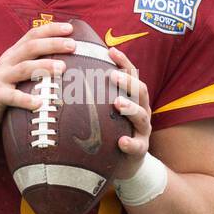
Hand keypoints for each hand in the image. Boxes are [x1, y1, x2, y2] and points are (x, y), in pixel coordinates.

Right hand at [0, 22, 75, 130]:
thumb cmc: (2, 86)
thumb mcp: (15, 69)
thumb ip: (33, 62)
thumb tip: (65, 60)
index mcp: (14, 53)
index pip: (32, 35)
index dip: (50, 29)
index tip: (70, 28)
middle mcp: (8, 62)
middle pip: (30, 48)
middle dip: (52, 44)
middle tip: (72, 45)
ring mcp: (1, 78)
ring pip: (23, 69)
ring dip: (44, 67)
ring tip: (63, 68)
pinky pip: (12, 97)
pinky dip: (26, 100)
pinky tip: (40, 103)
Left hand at [108, 47, 151, 180]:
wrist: (125, 162)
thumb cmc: (112, 130)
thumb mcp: (106, 111)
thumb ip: (96, 94)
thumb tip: (70, 72)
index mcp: (134, 98)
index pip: (132, 75)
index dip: (123, 62)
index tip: (110, 51)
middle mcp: (142, 111)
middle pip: (140, 91)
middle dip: (128, 82)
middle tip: (112, 75)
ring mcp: (143, 130)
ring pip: (142, 116)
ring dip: (130, 108)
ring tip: (117, 102)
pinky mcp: (140, 149)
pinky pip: (137, 146)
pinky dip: (130, 143)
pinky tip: (121, 141)